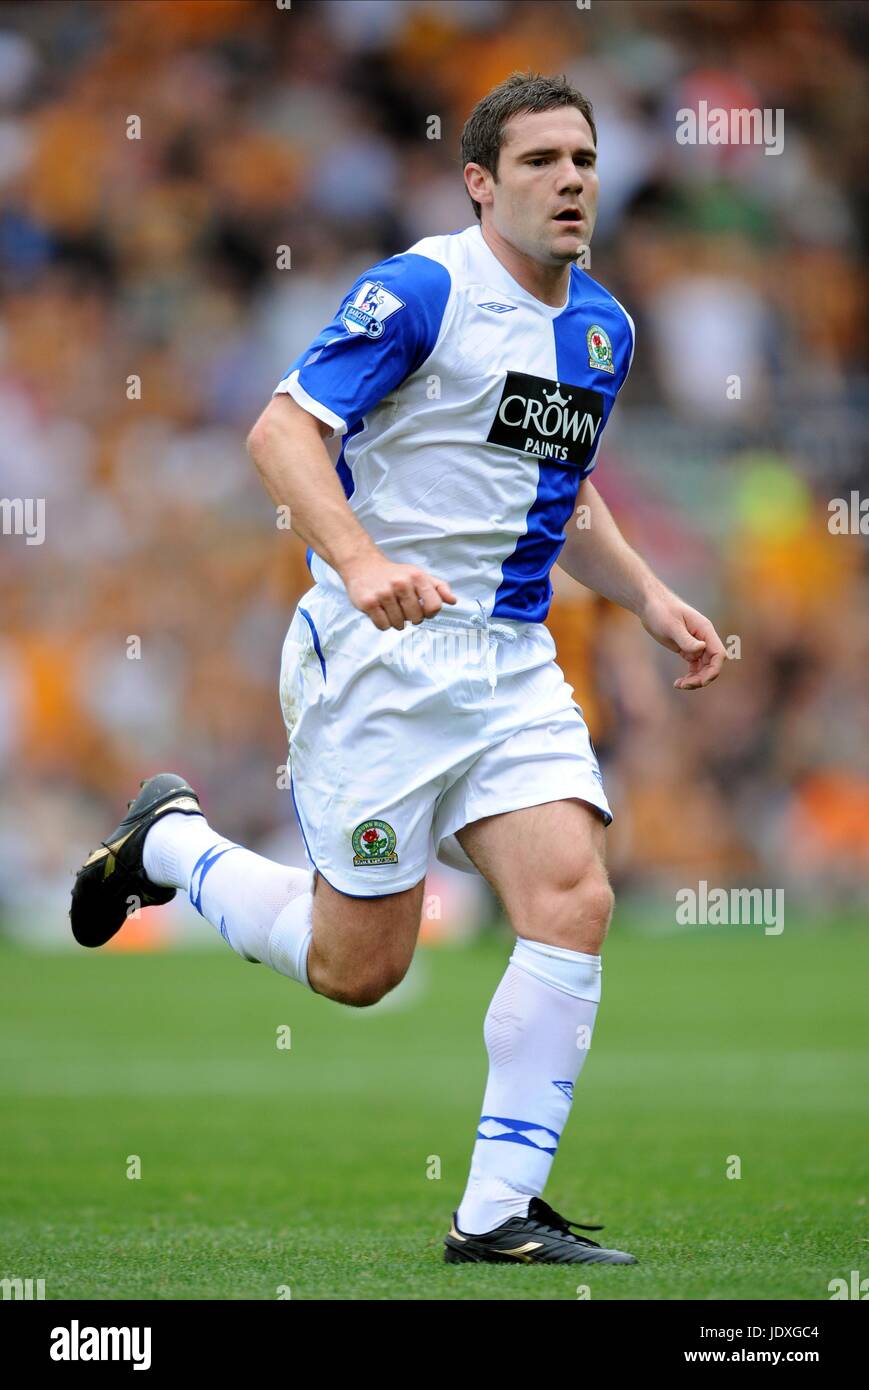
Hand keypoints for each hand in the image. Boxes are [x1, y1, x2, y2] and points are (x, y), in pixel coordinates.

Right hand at [341, 553, 456, 630]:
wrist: (364, 567)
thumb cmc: (394, 574)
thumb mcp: (418, 575)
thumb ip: (439, 588)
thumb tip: (453, 601)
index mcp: (416, 576)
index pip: (434, 606)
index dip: (430, 613)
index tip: (423, 610)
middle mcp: (400, 583)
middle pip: (417, 618)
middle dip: (412, 617)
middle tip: (403, 608)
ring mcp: (383, 593)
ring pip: (399, 624)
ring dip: (396, 621)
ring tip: (391, 608)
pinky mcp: (368, 603)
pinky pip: (383, 626)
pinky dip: (384, 623)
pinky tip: (381, 611)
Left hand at [639, 589, 726, 690]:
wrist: (650, 604)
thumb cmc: (660, 611)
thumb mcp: (671, 626)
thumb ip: (686, 639)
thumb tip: (702, 649)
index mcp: (705, 630)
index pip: (718, 653)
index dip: (714, 670)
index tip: (701, 682)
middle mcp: (704, 638)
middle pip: (712, 664)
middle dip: (702, 677)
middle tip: (685, 685)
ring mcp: (696, 644)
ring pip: (704, 668)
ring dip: (695, 679)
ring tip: (679, 685)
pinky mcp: (687, 649)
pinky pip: (694, 667)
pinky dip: (689, 676)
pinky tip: (678, 683)